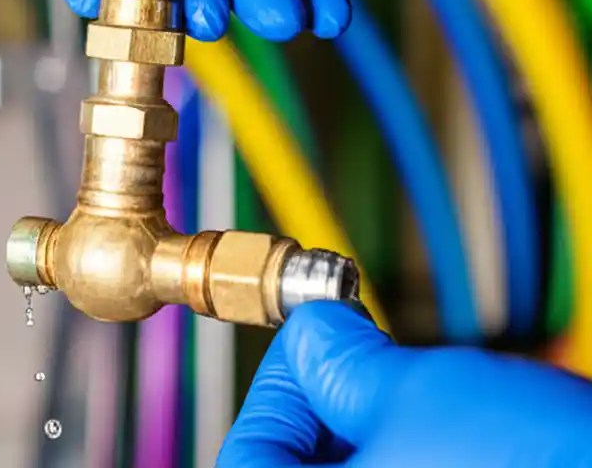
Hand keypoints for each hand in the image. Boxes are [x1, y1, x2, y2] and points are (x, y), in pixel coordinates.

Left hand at [218, 302, 591, 466]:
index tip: (311, 346)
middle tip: (362, 365)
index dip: (275, 389)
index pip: (249, 455)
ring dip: (376, 438)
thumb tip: (317, 331)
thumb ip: (335, 355)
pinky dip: (413, 462)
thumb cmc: (536, 461)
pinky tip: (454, 437)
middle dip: (329, 413)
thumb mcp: (408, 386)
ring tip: (423, 402)